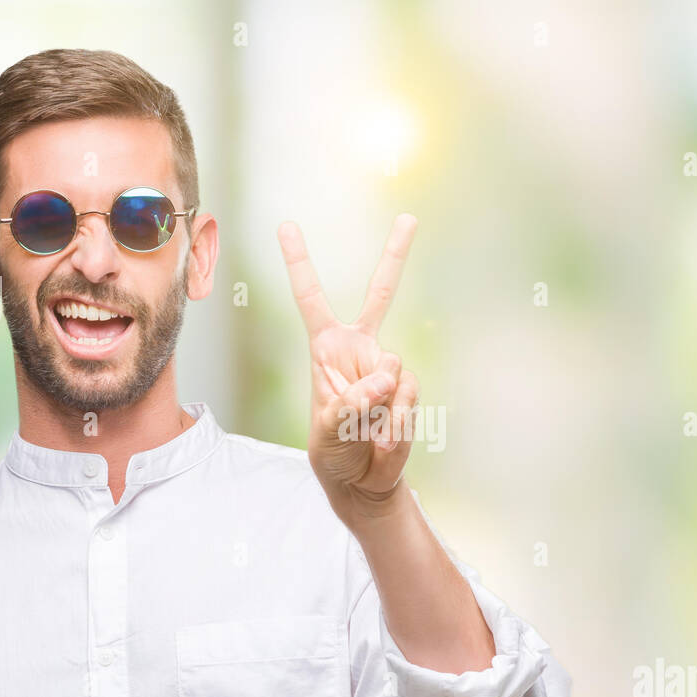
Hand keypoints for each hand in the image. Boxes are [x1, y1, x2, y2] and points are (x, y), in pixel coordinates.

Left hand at [277, 213, 421, 523]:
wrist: (364, 479)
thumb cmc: (334, 450)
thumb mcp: (329, 429)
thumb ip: (353, 401)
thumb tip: (390, 372)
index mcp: (327, 348)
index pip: (310, 297)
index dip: (299, 263)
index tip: (286, 225)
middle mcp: (361, 348)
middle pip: (381, 293)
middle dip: (396, 254)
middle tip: (410, 217)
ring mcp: (389, 367)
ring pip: (393, 371)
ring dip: (379, 408)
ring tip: (366, 431)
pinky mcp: (409, 388)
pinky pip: (407, 396)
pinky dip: (395, 422)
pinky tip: (384, 435)